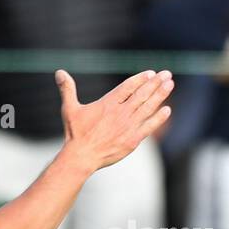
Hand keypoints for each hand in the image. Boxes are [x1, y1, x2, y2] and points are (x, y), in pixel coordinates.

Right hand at [56, 68, 172, 171]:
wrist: (81, 156)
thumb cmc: (75, 133)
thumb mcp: (69, 108)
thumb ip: (67, 89)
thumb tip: (59, 72)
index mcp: (108, 103)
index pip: (128, 87)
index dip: (140, 79)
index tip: (151, 73)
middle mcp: (120, 113)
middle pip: (142, 94)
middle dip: (155, 83)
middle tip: (167, 74)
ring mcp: (128, 126)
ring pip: (148, 107)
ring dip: (160, 95)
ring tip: (170, 84)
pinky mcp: (132, 140)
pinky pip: (149, 126)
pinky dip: (158, 118)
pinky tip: (167, 110)